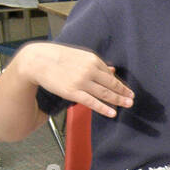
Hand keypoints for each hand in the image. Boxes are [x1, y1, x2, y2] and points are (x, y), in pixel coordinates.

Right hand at [19, 42, 133, 117]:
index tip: (127, 90)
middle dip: (123, 92)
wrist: (37, 61)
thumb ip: (96, 64)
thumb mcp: (79, 56)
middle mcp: (89, 70)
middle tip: (132, 98)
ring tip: (128, 105)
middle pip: (111, 84)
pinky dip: (104, 108)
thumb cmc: (57, 58)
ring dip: (118, 100)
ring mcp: (82, 82)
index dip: (119, 83)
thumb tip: (112, 70)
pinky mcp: (73, 92)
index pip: (110, 74)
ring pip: (105, 93)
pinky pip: (92, 102)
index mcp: (92, 59)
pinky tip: (112, 113)